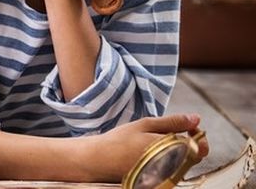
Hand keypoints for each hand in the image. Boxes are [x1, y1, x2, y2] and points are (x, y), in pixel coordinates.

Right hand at [80, 114, 209, 181]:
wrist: (99, 161)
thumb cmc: (120, 140)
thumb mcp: (145, 125)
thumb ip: (173, 122)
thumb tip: (196, 119)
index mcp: (173, 150)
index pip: (201, 147)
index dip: (197, 136)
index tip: (187, 128)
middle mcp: (173, 166)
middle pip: (192, 155)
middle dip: (184, 142)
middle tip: (165, 132)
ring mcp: (165, 176)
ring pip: (181, 162)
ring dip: (174, 150)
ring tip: (152, 142)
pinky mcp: (157, 181)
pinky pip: (170, 169)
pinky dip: (164, 159)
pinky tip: (147, 153)